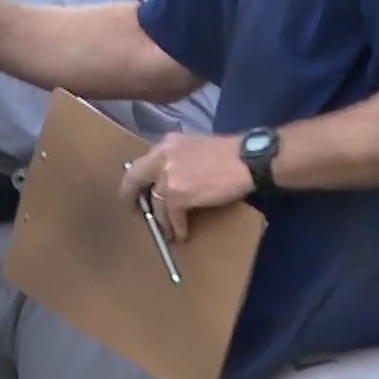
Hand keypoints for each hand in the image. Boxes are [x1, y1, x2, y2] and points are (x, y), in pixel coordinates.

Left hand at [120, 132, 255, 243]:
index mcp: (166, 144)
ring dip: (160, 220)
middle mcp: (161, 157)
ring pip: (155, 204)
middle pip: (133, 180)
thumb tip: (170, 177)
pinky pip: (171, 217)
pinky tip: (181, 234)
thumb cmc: (229, 153)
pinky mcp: (179, 195)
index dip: (136, 180)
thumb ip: (178, 158)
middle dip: (130, 198)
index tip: (138, 192)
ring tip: (166, 230)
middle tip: (136, 211)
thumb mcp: (195, 147)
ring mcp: (168, 176)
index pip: (141, 162)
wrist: (247, 159)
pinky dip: (176, 228)